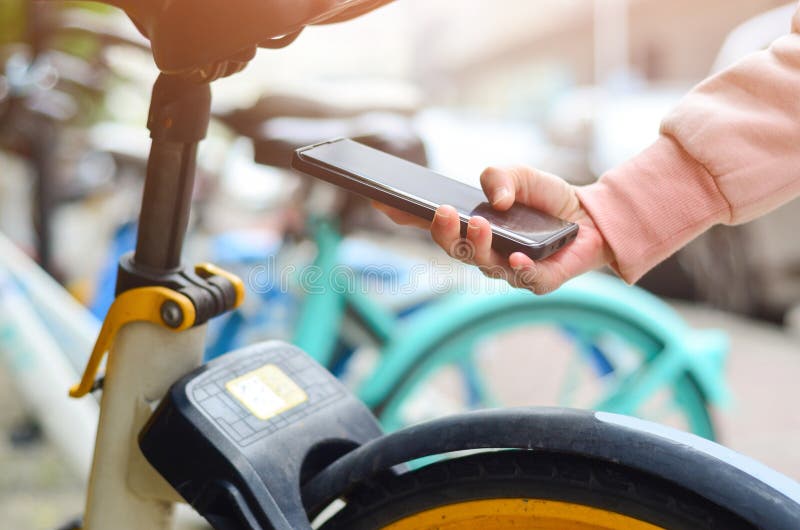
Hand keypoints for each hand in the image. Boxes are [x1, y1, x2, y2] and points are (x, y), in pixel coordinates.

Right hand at [374, 166, 613, 293]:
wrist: (592, 216)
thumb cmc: (546, 199)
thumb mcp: (521, 175)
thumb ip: (502, 176)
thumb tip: (496, 198)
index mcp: (470, 229)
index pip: (431, 224)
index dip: (403, 214)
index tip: (380, 199)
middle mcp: (483, 253)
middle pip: (453, 249)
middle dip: (444, 233)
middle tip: (442, 212)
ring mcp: (509, 269)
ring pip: (484, 266)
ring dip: (478, 246)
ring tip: (480, 225)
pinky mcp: (539, 280)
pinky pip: (525, 279)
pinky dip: (520, 267)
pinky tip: (518, 254)